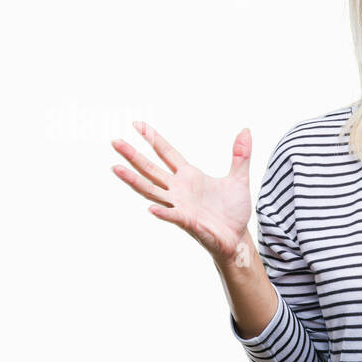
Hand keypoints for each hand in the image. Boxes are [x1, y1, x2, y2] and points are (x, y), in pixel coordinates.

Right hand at [110, 121, 253, 263]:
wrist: (237, 237)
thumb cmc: (234, 210)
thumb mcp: (239, 178)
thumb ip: (240, 155)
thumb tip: (246, 131)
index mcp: (189, 176)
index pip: (167, 153)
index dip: (153, 138)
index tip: (137, 124)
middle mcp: (179, 189)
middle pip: (151, 169)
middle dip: (133, 155)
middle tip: (115, 141)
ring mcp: (180, 205)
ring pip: (151, 190)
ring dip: (134, 180)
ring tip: (116, 168)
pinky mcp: (187, 222)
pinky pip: (172, 215)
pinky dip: (162, 212)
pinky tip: (150, 208)